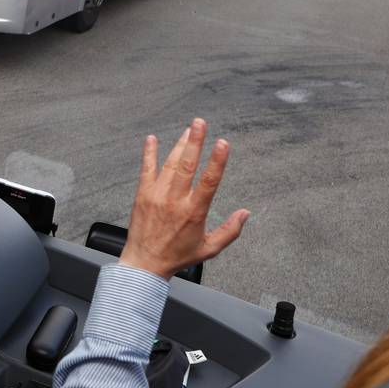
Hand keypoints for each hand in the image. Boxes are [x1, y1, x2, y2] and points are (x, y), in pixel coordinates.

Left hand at [118, 118, 250, 280]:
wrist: (144, 264)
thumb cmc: (176, 256)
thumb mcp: (209, 249)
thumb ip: (230, 231)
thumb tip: (245, 213)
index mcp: (194, 212)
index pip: (209, 181)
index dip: (217, 161)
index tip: (223, 143)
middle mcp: (175, 200)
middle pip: (187, 165)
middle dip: (195, 142)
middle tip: (200, 123)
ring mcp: (156, 195)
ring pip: (170, 164)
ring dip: (179, 145)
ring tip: (188, 130)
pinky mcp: (142, 194)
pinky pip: (146, 169)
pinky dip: (149, 153)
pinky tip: (151, 139)